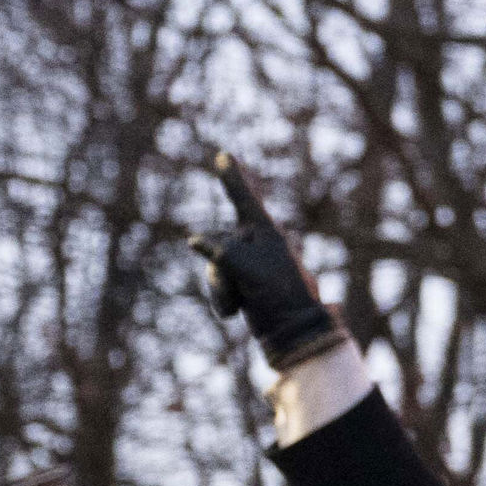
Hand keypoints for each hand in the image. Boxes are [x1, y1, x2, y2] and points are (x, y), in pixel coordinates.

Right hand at [183, 151, 342, 368]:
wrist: (291, 331)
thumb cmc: (279, 294)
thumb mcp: (248, 269)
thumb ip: (220, 251)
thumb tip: (193, 240)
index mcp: (266, 232)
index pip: (244, 199)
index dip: (233, 177)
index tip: (224, 155)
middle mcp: (255, 243)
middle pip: (215, 245)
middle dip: (221, 272)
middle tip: (246, 288)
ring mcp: (247, 263)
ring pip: (212, 268)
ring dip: (221, 289)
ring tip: (242, 303)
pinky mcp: (241, 282)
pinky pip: (216, 285)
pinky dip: (222, 300)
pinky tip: (236, 312)